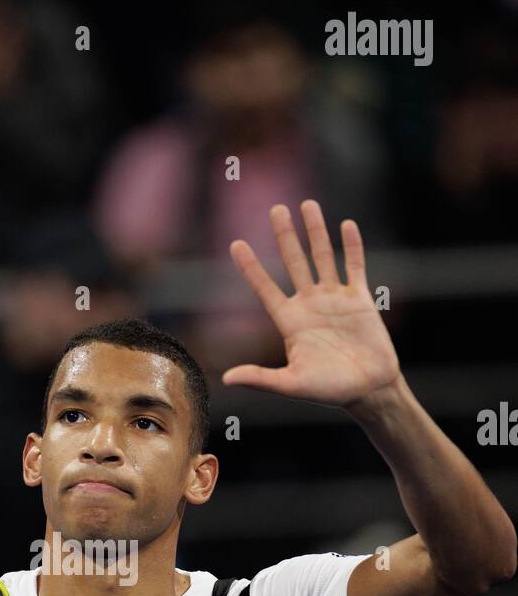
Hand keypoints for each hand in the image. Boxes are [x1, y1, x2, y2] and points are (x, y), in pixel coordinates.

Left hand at [222, 200, 401, 409]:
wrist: (369, 391)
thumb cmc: (329, 391)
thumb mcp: (291, 385)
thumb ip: (261, 378)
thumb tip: (226, 379)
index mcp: (291, 322)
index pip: (265, 289)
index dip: (251, 267)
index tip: (236, 244)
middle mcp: (310, 305)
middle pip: (294, 262)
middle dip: (285, 235)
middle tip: (275, 209)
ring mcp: (335, 300)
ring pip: (323, 257)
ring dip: (315, 231)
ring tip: (307, 204)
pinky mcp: (360, 300)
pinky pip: (355, 267)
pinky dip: (352, 246)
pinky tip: (346, 225)